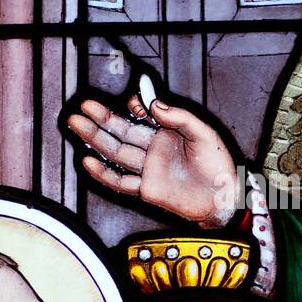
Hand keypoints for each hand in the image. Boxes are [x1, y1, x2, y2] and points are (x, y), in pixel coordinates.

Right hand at [67, 96, 238, 227]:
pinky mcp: (147, 189)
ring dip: (96, 139)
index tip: (131, 102)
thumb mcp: (204, 134)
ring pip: (117, 152)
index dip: (135, 108)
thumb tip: (156, 104)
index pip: (144, 116)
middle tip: (83, 109)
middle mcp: (155, 149)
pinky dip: (103, 173)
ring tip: (77, 125)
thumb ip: (180, 118)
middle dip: (102, 119)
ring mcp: (149, 169)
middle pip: (123, 131)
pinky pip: (121, 181)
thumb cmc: (219, 168)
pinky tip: (89, 162)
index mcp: (169, 133)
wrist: (223, 200)